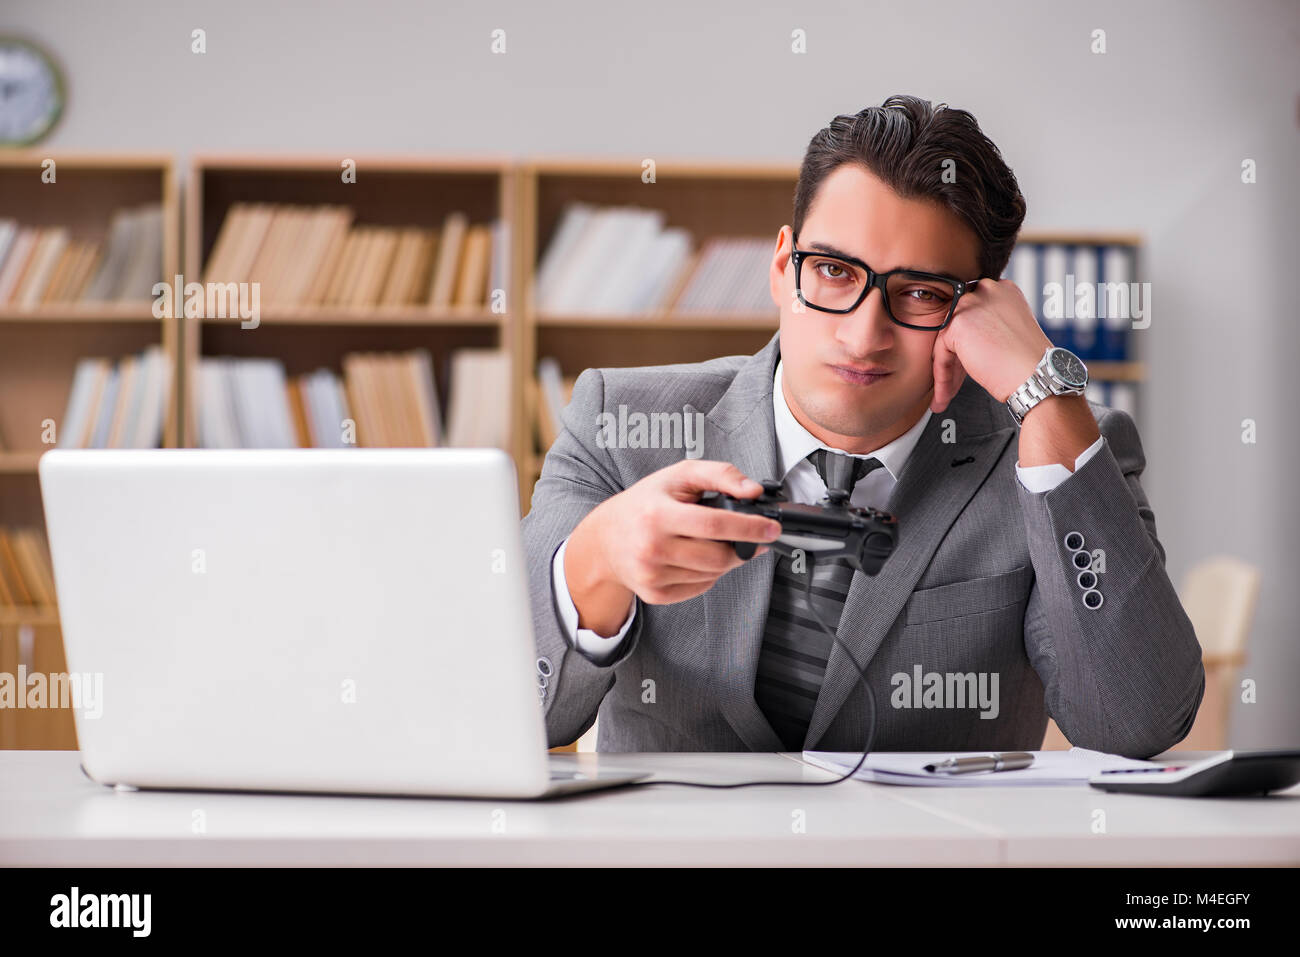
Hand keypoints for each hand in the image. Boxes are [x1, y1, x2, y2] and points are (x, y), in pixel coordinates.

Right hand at [564, 460, 781, 632]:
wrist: (606, 538)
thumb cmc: (645, 503)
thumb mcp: (678, 476)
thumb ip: (719, 474)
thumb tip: (753, 491)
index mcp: (657, 515)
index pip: (715, 525)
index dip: (750, 527)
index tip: (772, 528)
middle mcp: (652, 548)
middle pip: (718, 557)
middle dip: (744, 548)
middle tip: (752, 538)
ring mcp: (652, 575)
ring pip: (713, 574)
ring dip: (725, 560)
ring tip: (712, 542)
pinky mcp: (654, 594)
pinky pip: (700, 587)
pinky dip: (709, 574)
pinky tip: (696, 557)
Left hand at [930, 278, 1052, 411]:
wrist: (1037, 374)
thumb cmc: (1029, 361)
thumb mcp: (1012, 330)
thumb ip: (990, 324)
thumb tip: (969, 335)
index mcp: (1003, 290)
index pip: (974, 313)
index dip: (969, 341)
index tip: (966, 362)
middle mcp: (988, 290)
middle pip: (958, 325)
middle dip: (955, 355)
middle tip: (953, 381)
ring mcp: (972, 304)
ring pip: (947, 339)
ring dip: (947, 368)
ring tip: (948, 392)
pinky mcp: (958, 323)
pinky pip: (941, 352)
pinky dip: (942, 375)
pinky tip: (945, 394)